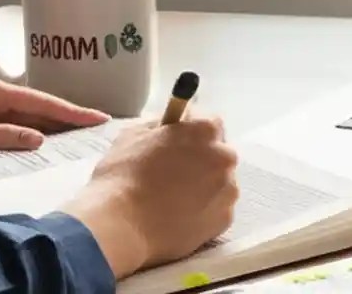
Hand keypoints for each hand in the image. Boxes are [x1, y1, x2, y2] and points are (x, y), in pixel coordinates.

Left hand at [0, 73, 109, 158]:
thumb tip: (38, 138)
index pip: (40, 101)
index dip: (71, 112)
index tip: (98, 118)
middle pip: (34, 104)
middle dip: (65, 116)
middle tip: (96, 128)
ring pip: (18, 113)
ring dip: (45, 123)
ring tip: (74, 135)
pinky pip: (2, 120)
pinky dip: (22, 128)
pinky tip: (32, 138)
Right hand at [61, 110, 238, 278]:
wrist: (123, 227)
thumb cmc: (124, 176)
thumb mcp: (133, 134)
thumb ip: (160, 125)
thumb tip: (170, 127)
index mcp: (205, 131)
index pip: (210, 124)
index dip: (193, 134)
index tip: (178, 145)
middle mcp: (225, 158)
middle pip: (219, 155)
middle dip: (202, 161)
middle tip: (174, 175)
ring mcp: (228, 191)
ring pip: (221, 184)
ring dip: (205, 187)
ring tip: (175, 201)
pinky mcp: (225, 220)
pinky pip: (218, 210)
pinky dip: (204, 212)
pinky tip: (180, 218)